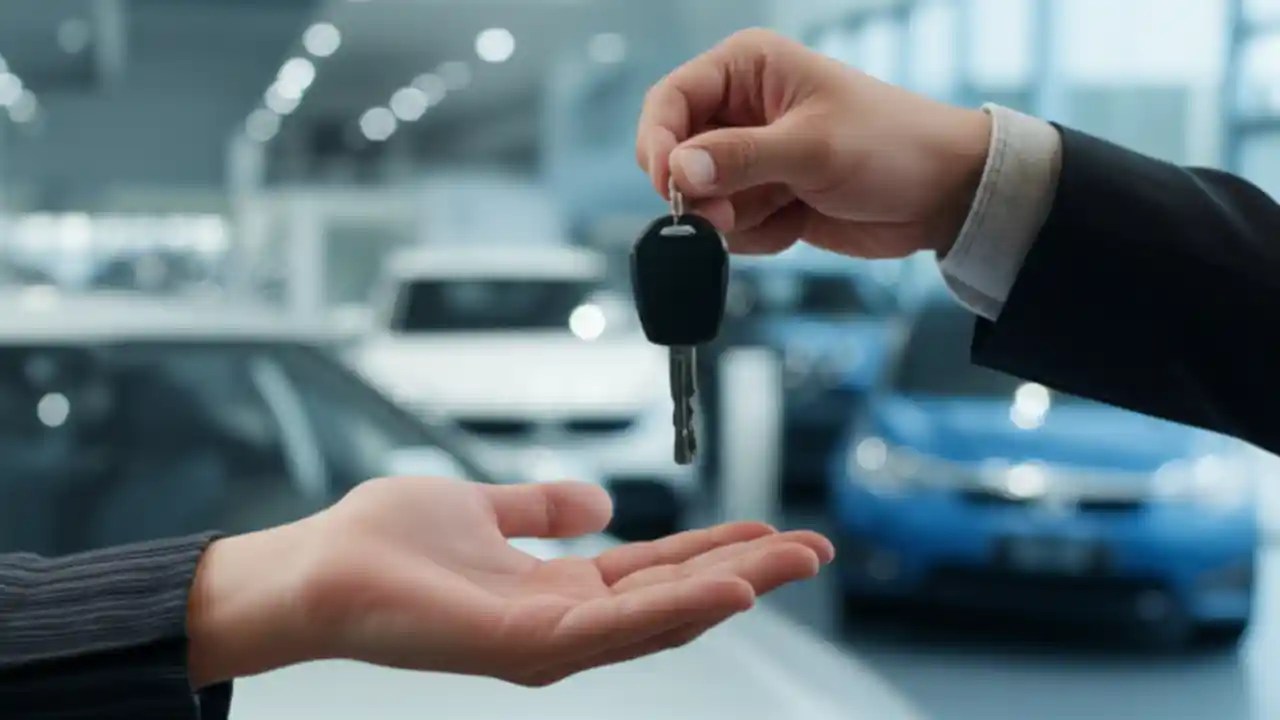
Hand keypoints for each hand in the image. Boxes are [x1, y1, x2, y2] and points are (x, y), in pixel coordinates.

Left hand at [187, 477, 832, 687]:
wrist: (315, 569)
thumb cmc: (383, 544)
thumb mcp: (482, 508)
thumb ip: (539, 508)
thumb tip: (595, 500)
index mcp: (558, 590)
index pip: (657, 572)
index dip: (719, 552)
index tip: (773, 531)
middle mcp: (563, 624)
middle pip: (675, 598)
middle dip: (748, 574)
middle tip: (814, 549)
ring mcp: (547, 642)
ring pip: (660, 617)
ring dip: (731, 589)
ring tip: (790, 562)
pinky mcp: (524, 647)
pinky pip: (614, 630)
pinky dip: (676, 610)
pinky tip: (727, 589)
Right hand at [637, 28, 991, 257]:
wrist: (943, 195)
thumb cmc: (893, 146)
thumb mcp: (813, 148)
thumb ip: (740, 158)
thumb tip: (679, 170)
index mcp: (748, 68)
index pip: (670, 100)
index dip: (658, 144)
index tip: (669, 185)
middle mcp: (741, 109)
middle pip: (676, 156)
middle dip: (702, 192)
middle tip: (731, 212)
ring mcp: (752, 157)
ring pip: (702, 199)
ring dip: (738, 217)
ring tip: (788, 206)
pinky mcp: (765, 197)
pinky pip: (731, 228)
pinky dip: (759, 235)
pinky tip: (798, 220)